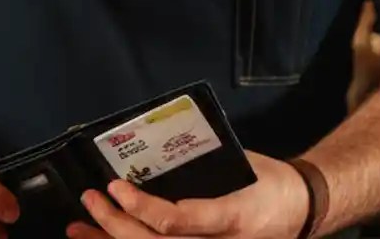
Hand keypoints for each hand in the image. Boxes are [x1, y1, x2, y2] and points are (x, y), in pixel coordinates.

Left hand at [66, 151, 308, 238]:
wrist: (300, 210)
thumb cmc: (270, 181)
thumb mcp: (242, 165)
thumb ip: (200, 166)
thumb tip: (153, 150)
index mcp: (230, 218)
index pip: (176, 222)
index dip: (140, 208)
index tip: (117, 186)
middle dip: (115, 225)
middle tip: (92, 199)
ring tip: (79, 228)